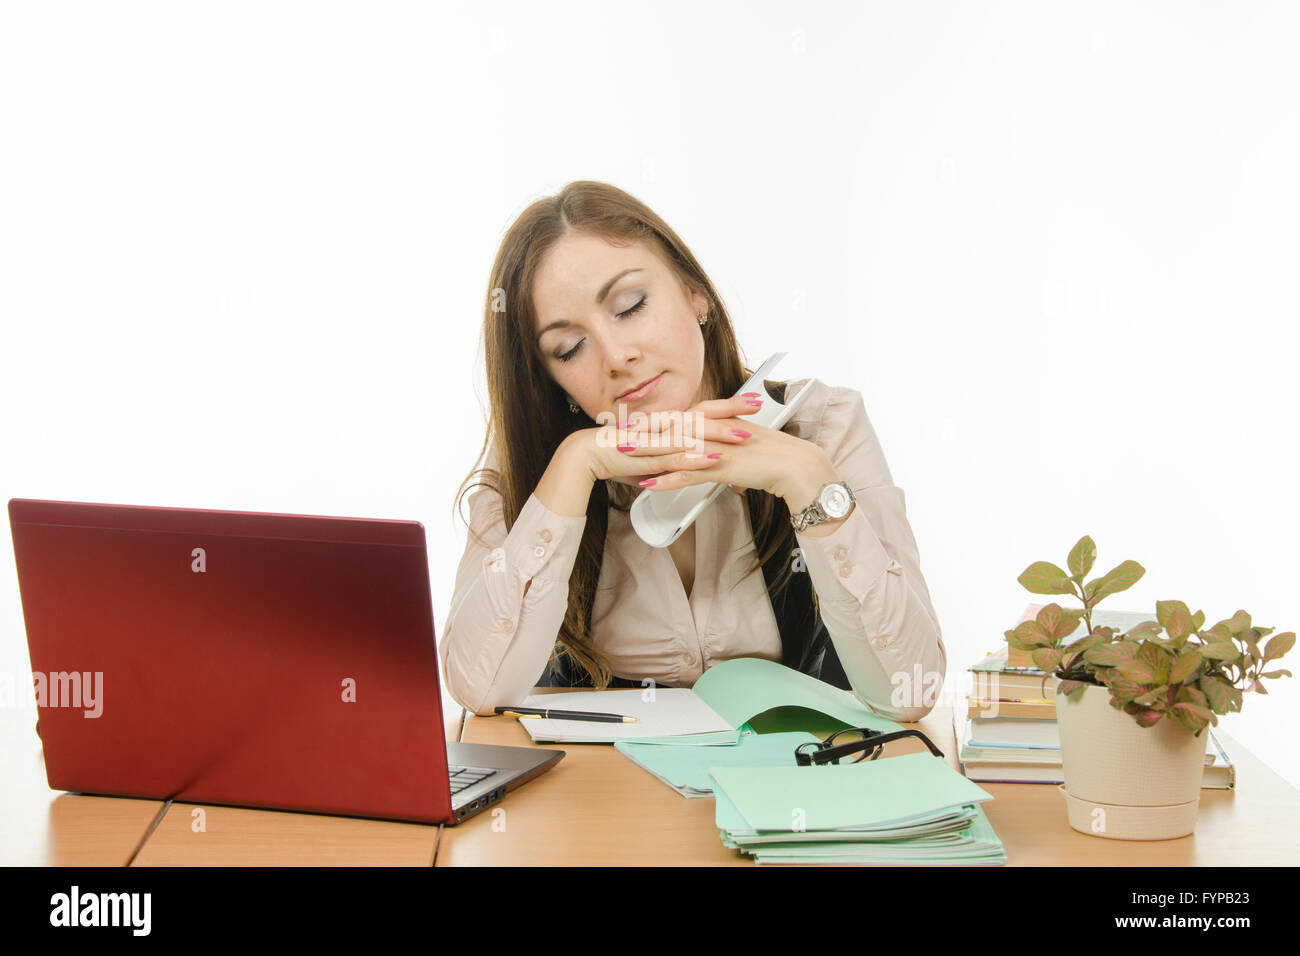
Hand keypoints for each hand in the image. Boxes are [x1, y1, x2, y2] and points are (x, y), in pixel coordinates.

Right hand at [571, 393, 765, 487]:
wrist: (587, 455)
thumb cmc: (617, 456)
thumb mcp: (652, 457)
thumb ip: (671, 458)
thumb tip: (686, 466)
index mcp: (668, 423)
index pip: (703, 410)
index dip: (728, 405)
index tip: (751, 401)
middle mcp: (666, 425)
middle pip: (705, 413)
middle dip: (733, 409)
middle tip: (759, 403)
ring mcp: (658, 439)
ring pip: (696, 433)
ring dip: (722, 434)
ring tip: (746, 435)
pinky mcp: (649, 455)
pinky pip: (677, 456)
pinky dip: (697, 457)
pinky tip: (714, 458)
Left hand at [599, 393, 828, 501]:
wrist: (796, 466)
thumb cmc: (774, 458)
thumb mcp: (746, 448)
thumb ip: (730, 449)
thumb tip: (721, 460)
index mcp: (719, 421)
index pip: (681, 419)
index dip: (655, 422)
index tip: (633, 424)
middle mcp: (715, 430)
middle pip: (671, 429)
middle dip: (643, 433)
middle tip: (616, 436)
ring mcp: (717, 447)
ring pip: (675, 449)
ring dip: (647, 453)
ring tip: (622, 457)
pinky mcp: (722, 466)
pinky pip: (688, 473)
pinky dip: (667, 479)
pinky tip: (648, 484)